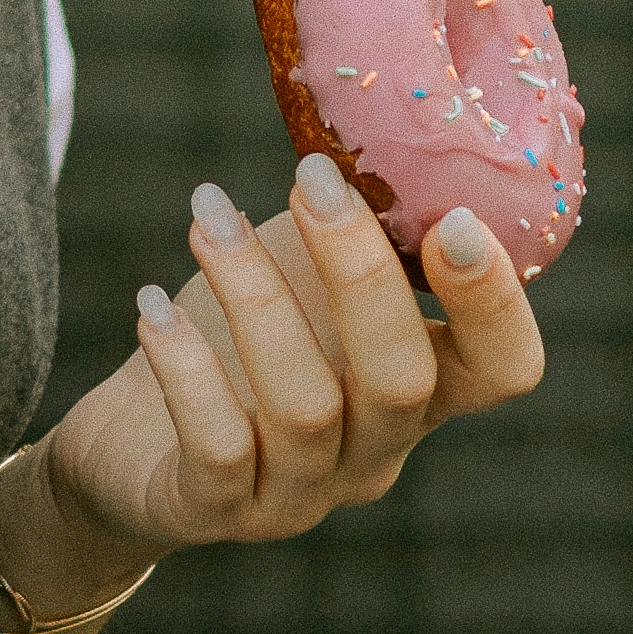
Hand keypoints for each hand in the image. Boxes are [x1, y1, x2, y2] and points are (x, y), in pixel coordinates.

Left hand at [36, 155, 545, 570]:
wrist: (128, 443)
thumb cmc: (238, 340)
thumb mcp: (304, 278)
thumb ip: (355, 230)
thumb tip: (381, 122)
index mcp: (421, 393)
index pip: (504, 369)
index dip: (494, 303)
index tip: (454, 217)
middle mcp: (373, 454)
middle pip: (402, 381)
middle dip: (360, 271)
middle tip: (310, 178)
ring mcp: (299, 494)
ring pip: (305, 406)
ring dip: (254, 294)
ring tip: (207, 216)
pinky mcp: (214, 511)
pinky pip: (217, 446)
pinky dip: (186, 368)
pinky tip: (152, 304)